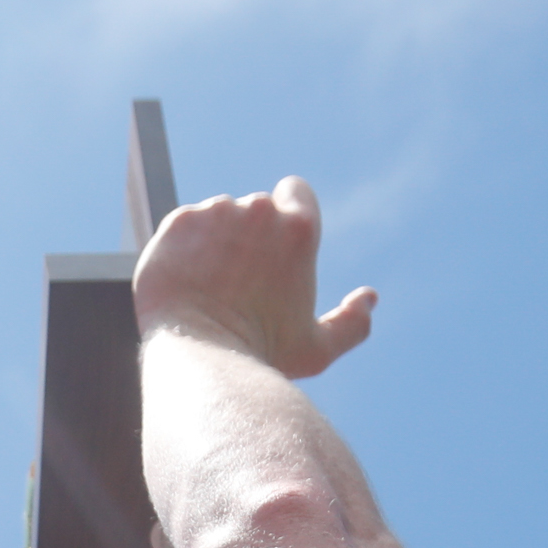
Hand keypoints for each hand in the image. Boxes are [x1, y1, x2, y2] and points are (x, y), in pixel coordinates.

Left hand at [132, 177, 376, 381]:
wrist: (199, 357)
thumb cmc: (261, 356)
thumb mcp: (317, 349)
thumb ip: (352, 323)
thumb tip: (369, 299)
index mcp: (300, 229)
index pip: (296, 191)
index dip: (285, 212)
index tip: (272, 239)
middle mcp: (259, 210)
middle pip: (253, 209)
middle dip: (246, 236)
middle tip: (235, 282)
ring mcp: (215, 212)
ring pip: (215, 216)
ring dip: (212, 240)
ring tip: (207, 286)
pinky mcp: (178, 221)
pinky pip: (182, 226)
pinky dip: (182, 248)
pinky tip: (184, 280)